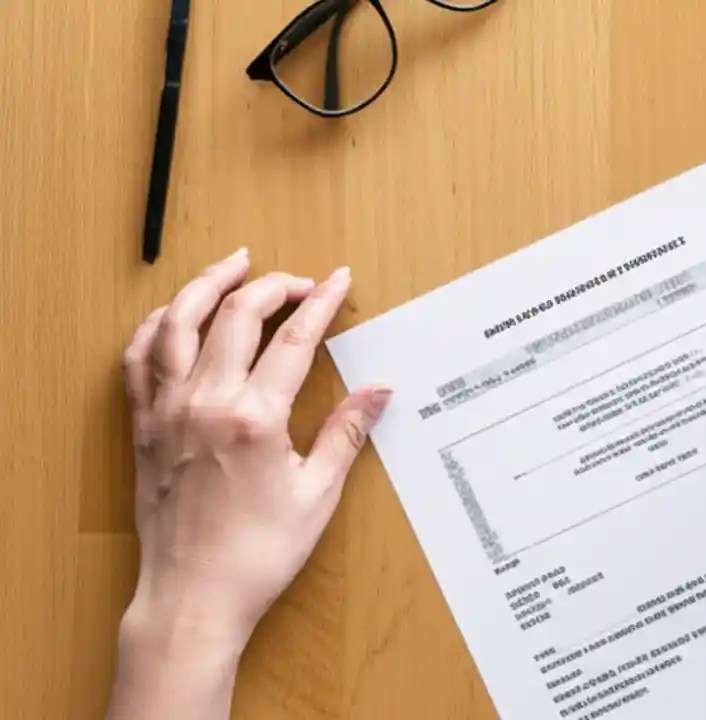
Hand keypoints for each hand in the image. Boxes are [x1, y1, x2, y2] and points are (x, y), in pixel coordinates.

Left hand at [110, 249, 390, 718]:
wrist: (194, 596)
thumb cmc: (256, 554)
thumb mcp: (316, 494)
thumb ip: (346, 433)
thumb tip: (379, 391)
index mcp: (254, 418)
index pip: (293, 340)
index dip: (320, 303)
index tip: (336, 281)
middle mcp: (205, 403)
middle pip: (236, 316)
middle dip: (271, 285)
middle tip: (298, 280)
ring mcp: (167, 411)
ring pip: (177, 323)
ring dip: (207, 285)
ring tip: (232, 264)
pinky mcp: (143, 427)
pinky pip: (138, 359)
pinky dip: (155, 327)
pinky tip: (172, 315)